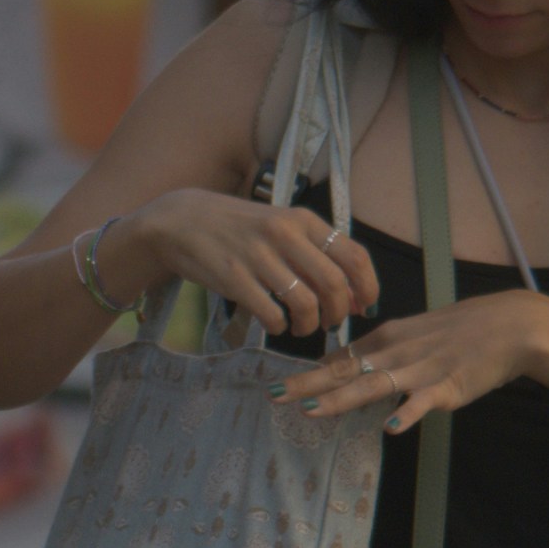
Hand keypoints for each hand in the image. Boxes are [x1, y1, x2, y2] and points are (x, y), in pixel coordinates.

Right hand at [136, 186, 375, 339]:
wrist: (181, 221)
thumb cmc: (238, 227)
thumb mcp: (279, 228)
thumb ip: (313, 256)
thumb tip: (351, 296)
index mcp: (303, 219)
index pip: (353, 255)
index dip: (367, 287)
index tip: (364, 307)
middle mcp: (284, 234)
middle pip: (333, 283)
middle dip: (338, 312)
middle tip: (330, 323)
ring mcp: (258, 256)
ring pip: (305, 303)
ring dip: (309, 325)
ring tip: (301, 328)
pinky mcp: (233, 278)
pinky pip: (271, 313)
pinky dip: (279, 326)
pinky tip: (275, 324)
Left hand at [273, 287, 548, 434]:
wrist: (511, 324)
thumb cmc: (461, 330)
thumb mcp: (414, 334)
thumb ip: (380, 352)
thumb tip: (345, 366)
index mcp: (387, 339)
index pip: (340, 357)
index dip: (308, 372)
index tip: (276, 383)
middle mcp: (397, 352)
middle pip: (346, 370)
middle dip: (308, 385)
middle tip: (273, 395)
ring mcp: (421, 369)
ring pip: (375, 385)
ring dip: (342, 399)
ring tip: (313, 411)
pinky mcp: (448, 386)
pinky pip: (424, 402)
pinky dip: (408, 413)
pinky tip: (391, 427)